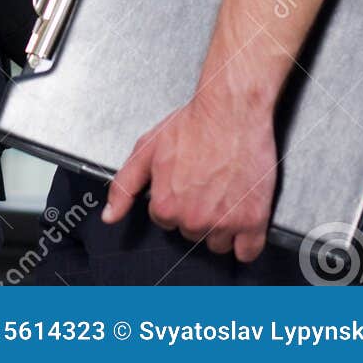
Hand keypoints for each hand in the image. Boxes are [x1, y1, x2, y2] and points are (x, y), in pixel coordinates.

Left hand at [102, 87, 277, 262]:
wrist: (231, 110)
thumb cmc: (192, 125)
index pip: (165, 220)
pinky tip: (242, 216)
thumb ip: (124, 185)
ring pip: (218, 243)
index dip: (174, 199)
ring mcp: (224, 223)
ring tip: (224, 193)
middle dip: (197, 213)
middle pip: (191, 233)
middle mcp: (193, 220)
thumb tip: (109, 217)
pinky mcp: (253, 221)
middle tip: (205, 182)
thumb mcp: (147, 149)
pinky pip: (248, 253)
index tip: (185, 181)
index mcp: (165, 206)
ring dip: (221, 226)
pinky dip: (246, 241)